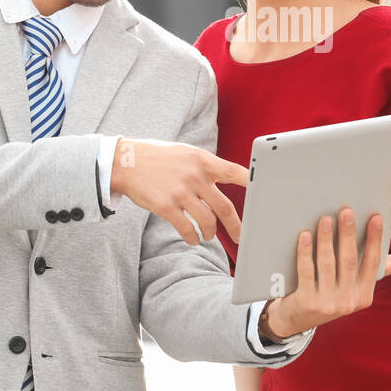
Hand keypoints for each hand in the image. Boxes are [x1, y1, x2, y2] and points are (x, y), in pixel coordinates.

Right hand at [110, 138, 247, 244]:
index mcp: (203, 160)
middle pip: (224, 207)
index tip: (265, 195)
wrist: (125, 161)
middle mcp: (195, 176)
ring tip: (208, 235)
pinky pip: (186, 228)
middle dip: (235, 226)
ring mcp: (180, 192)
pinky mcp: (165, 206)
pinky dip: (192, 237)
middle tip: (241, 237)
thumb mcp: (186, 153)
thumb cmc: (159, 157)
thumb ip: (206, 166)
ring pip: (207, 221)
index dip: (252, 184)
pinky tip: (192, 238)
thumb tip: (229, 177)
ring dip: (210, 233)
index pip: (235, 172)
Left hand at [263, 207, 390, 337]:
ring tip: (325, 219)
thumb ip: (380, 271)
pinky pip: (307, 272)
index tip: (376, 217)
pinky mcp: (306, 302)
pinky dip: (305, 252)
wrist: (296, 320)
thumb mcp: (355, 288)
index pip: (372, 262)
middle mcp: (348, 301)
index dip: (375, 239)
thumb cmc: (329, 295)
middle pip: (349, 261)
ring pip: (328, 265)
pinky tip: (305, 235)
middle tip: (346, 211)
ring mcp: (327, 303)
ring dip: (327, 240)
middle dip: (348, 234)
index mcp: (364, 295)